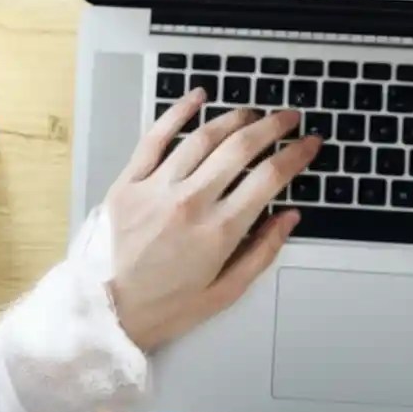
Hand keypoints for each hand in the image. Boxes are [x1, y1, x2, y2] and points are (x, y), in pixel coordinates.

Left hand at [103, 89, 317, 350]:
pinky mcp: (128, 183)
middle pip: (241, 147)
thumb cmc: (165, 307)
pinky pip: (155, 137)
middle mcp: (191, 202)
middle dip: (273, 126)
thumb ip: (262, 252)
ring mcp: (157, 188)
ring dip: (235, 118)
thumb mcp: (225, 292)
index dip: (296, 155)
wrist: (102, 314)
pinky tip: (197, 96)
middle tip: (289, 117)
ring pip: (204, 137)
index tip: (310, 144)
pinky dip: (178, 112)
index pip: (269, 177)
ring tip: (254, 112)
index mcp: (219, 232)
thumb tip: (289, 217)